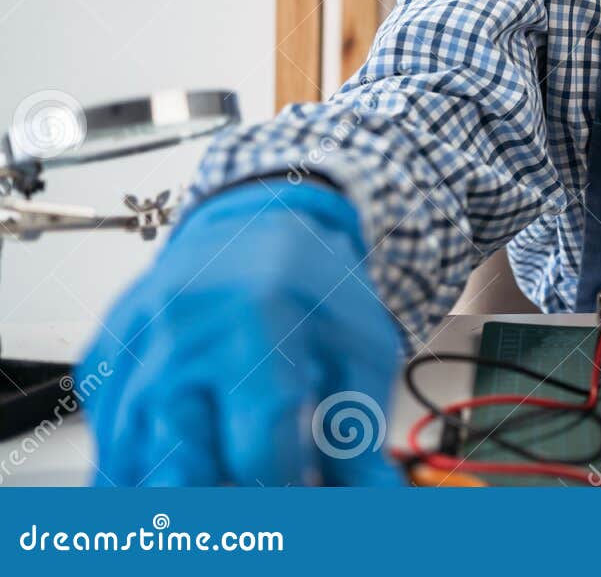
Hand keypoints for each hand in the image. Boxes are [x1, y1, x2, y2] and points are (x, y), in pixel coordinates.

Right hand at [79, 178, 402, 485]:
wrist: (260, 222)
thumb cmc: (314, 286)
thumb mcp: (358, 353)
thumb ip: (358, 437)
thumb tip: (375, 501)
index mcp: (255, 323)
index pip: (257, 453)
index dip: (285, 492)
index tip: (301, 493)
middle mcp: (180, 334)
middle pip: (181, 465)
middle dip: (222, 496)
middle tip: (256, 487)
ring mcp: (132, 344)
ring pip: (133, 460)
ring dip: (177, 484)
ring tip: (221, 475)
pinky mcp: (103, 356)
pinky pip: (106, 438)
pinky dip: (138, 465)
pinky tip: (180, 457)